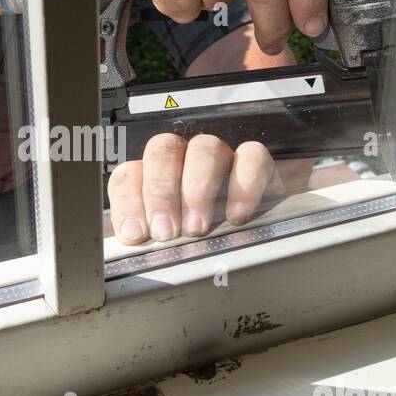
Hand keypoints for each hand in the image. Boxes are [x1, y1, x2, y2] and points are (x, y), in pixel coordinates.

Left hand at [109, 135, 313, 243]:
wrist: (266, 227)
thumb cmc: (210, 234)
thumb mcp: (176, 240)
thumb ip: (154, 238)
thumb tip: (137, 247)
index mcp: (154, 175)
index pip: (131, 174)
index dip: (129, 201)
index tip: (135, 234)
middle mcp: (184, 158)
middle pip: (163, 150)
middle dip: (161, 192)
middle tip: (166, 232)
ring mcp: (221, 156)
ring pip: (204, 148)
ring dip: (197, 189)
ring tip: (197, 228)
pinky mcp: (258, 162)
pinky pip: (251, 157)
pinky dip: (243, 185)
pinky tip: (237, 216)